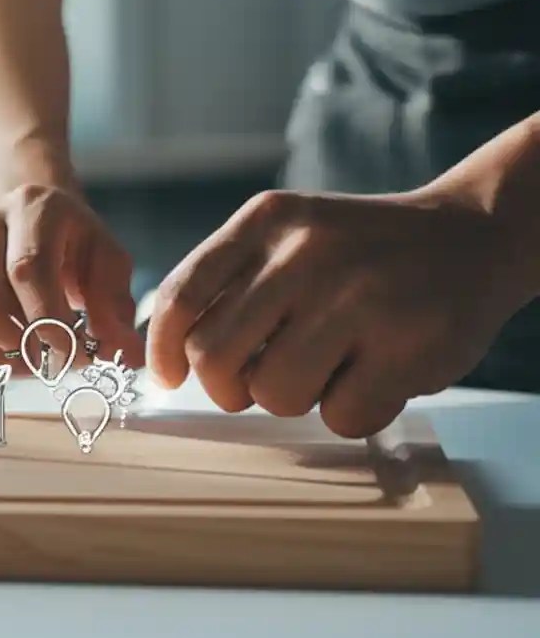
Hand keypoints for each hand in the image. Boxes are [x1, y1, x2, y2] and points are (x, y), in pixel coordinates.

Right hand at [0, 184, 144, 372]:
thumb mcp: (106, 260)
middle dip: (19, 345)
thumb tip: (123, 354)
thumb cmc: (71, 245)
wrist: (26, 220)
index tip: (74, 356)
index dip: (49, 321)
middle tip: (51, 364)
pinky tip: (1, 360)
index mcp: (32, 206)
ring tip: (31, 364)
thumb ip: (115, 303)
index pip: (27, 269)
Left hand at [148, 189, 532, 436]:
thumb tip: (164, 351)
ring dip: (294, 399)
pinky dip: (350, 411)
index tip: (169, 378)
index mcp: (266, 222)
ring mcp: (356, 297)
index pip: (183, 295)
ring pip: (273, 393)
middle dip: (230, 387)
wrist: (473, 238)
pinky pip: (340, 416)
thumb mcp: (289, 237)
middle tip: (263, 378)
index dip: (164, 350)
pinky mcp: (405, 344)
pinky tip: (372, 375)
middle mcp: (304, 252)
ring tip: (328, 367)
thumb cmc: (362, 254)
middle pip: (215, 358)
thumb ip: (229, 281)